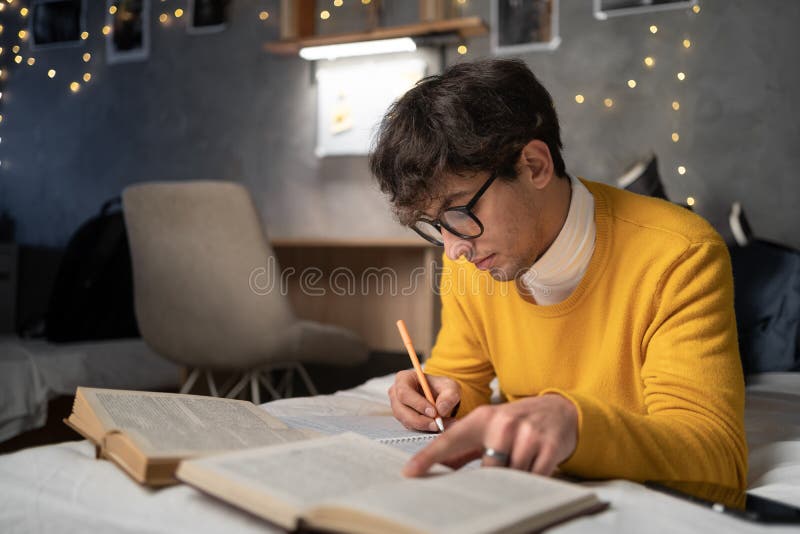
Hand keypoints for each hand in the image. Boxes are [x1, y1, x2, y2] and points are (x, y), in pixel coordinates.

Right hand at [389, 369, 460, 431]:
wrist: (441, 396)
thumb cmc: (440, 387)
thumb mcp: (450, 386)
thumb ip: (449, 395)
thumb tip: (441, 409)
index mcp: (403, 379)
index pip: (404, 392)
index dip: (417, 403)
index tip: (433, 412)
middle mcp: (397, 394)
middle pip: (401, 411)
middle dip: (420, 420)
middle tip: (437, 424)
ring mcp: (398, 408)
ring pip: (407, 422)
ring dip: (425, 426)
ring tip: (443, 424)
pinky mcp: (404, 420)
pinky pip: (412, 428)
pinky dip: (426, 429)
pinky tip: (439, 426)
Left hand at [403, 394, 577, 476]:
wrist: (560, 410)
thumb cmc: (518, 422)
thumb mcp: (489, 426)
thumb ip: (463, 447)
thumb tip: (438, 464)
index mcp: (483, 418)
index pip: (449, 440)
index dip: (428, 457)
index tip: (410, 472)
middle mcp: (503, 423)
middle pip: (486, 468)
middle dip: (493, 473)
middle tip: (504, 461)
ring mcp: (527, 434)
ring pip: (509, 474)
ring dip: (514, 475)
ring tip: (522, 458)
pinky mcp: (548, 447)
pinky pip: (532, 477)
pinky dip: (531, 477)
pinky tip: (534, 463)